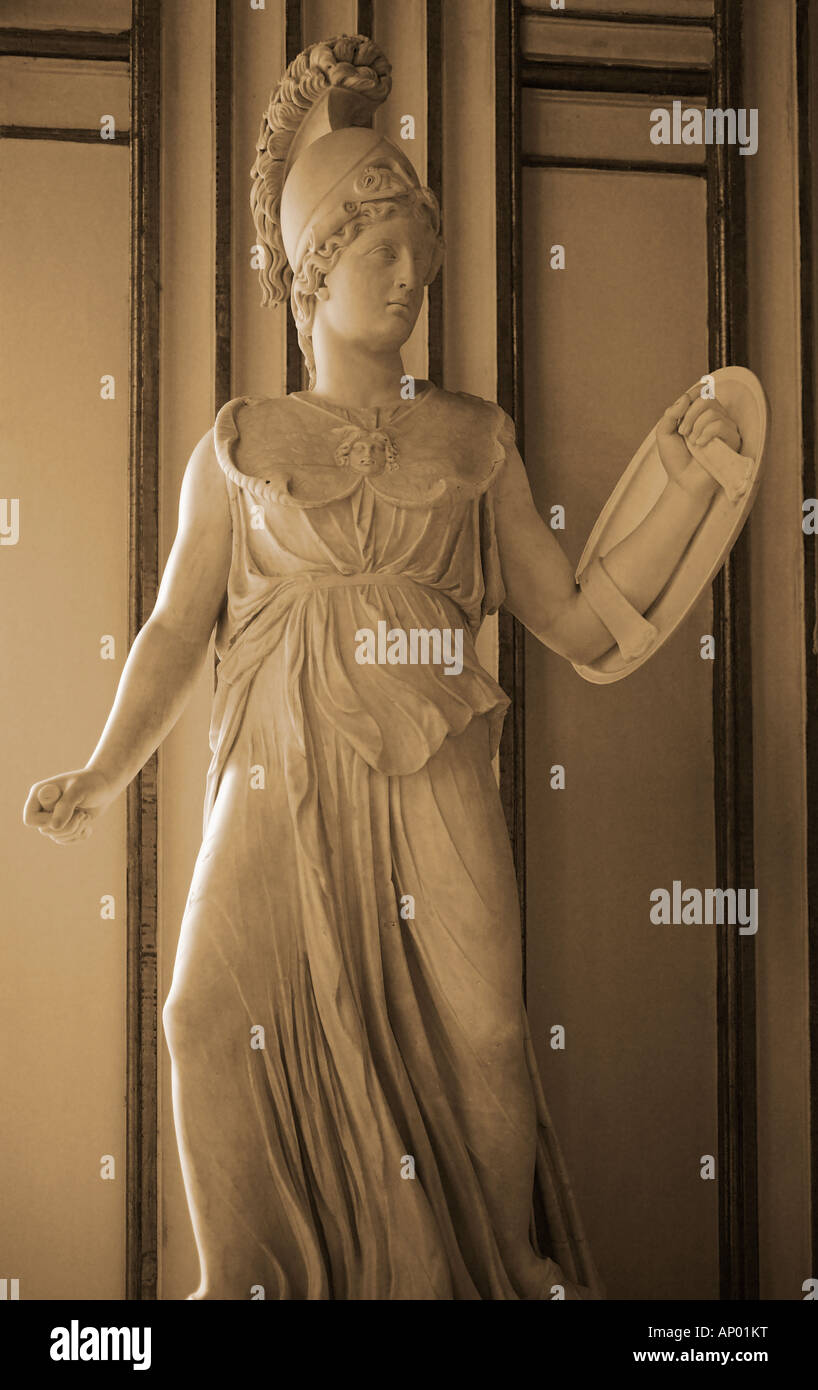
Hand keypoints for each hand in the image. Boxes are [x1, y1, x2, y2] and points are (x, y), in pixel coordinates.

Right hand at [22, 768, 115, 844]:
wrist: (105, 785)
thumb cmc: (91, 783)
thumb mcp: (79, 790)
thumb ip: (65, 806)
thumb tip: (55, 826)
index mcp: (39, 794)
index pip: (30, 819)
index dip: (46, 822)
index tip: (65, 814)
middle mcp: (43, 807)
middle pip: (45, 831)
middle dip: (67, 826)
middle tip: (82, 814)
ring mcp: (53, 817)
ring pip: (57, 837)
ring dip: (75, 830)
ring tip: (85, 816)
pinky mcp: (64, 825)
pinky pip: (66, 840)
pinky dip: (79, 836)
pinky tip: (88, 825)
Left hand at [656, 387, 741, 501]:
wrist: (683, 482)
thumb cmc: (676, 460)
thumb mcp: (664, 434)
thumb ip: (670, 414)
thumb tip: (685, 398)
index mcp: (700, 414)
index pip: (700, 392)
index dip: (689, 398)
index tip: (678, 416)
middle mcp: (715, 418)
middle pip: (707, 398)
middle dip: (690, 414)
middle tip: (682, 432)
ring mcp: (726, 428)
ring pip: (713, 411)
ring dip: (697, 426)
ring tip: (692, 442)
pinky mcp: (733, 440)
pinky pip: (722, 424)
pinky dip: (707, 433)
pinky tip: (700, 445)